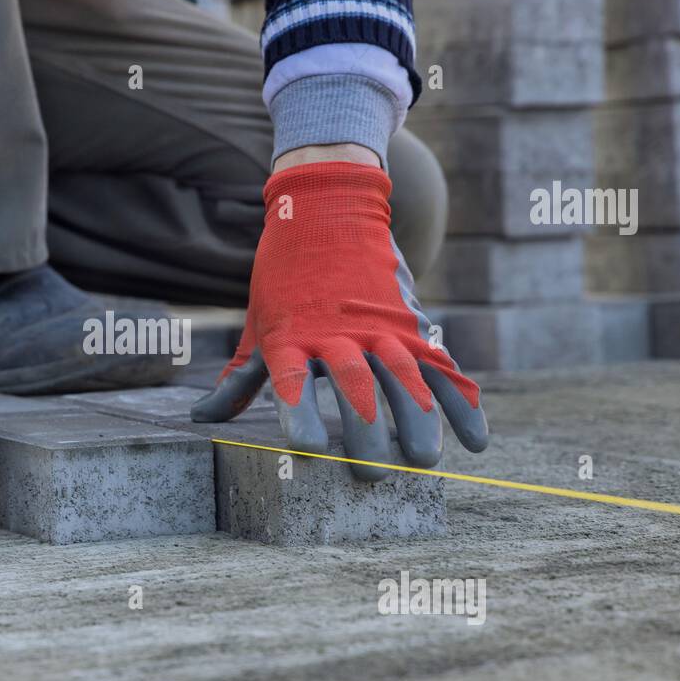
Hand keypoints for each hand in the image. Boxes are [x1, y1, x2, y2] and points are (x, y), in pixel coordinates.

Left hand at [191, 161, 487, 480]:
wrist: (328, 208)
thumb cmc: (284, 277)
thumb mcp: (260, 324)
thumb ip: (240, 379)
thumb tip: (203, 419)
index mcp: (292, 335)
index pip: (292, 379)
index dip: (299, 414)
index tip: (308, 449)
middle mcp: (337, 330)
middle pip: (354, 382)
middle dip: (366, 428)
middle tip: (370, 472)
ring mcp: (379, 324)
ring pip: (403, 373)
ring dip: (417, 418)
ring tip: (424, 460)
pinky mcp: (411, 322)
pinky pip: (441, 365)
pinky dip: (462, 402)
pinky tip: (476, 441)